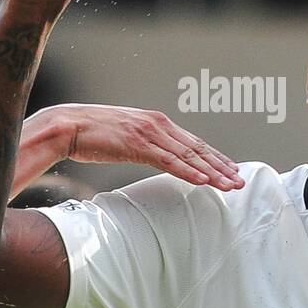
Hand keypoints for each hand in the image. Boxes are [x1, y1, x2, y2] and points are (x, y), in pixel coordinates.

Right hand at [38, 103, 244, 190]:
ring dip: (212, 173)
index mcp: (155, 121)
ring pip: (188, 156)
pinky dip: (188, 172)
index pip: (192, 142)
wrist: (67, 125)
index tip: (230, 169)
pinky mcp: (138, 145)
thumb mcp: (123, 136)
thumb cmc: (90, 132)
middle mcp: (157, 124)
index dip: (214, 157)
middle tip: (240, 181)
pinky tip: (203, 182)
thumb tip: (152, 154)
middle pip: (197, 149)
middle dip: (221, 166)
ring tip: (229, 185)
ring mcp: (149, 134)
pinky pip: (169, 162)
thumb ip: (142, 142)